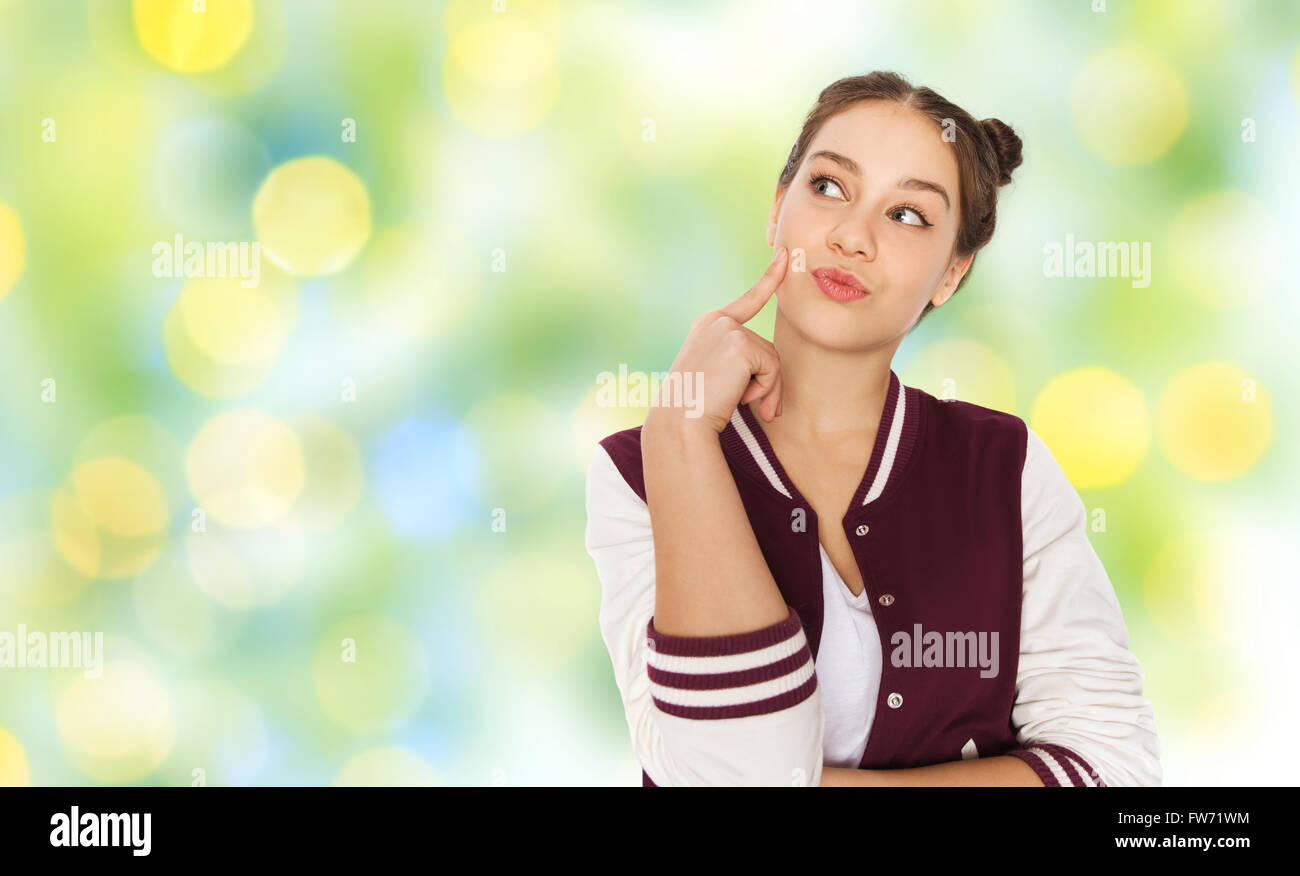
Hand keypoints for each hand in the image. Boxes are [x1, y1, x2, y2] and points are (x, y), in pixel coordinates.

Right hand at [644, 247, 788, 437]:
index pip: (748, 301)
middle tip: (751, 407)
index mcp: (709, 325)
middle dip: (767, 382)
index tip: (785, 257)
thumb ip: (743, 373)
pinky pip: (773, 369)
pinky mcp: (741, 344)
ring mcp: (729, 329)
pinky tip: (737, 396)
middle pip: (767, 348)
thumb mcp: (717, 380)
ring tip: (736, 400)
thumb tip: (776, 406)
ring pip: (773, 360)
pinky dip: (764, 390)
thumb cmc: (695, 409)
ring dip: (765, 389)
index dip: (769, 279)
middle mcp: (719, 321)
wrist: (680, 420)